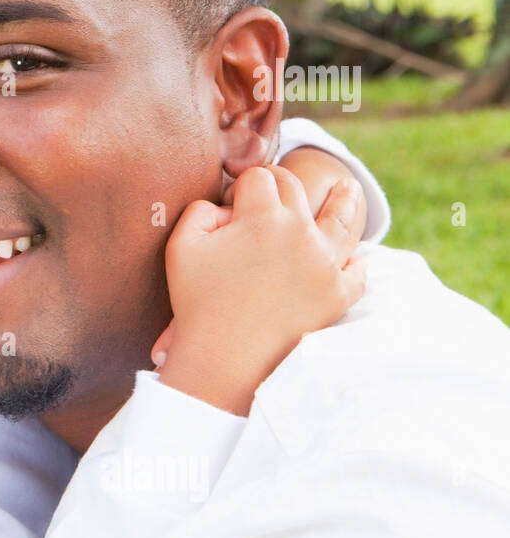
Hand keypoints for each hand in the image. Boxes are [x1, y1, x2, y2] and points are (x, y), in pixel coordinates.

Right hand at [155, 165, 366, 415]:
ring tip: (349, 189)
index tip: (233, 201)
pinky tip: (355, 255)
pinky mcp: (338, 295)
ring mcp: (325, 264)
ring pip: (341, 220)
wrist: (226, 359)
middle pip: (297, 190)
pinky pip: (356, 271)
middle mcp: (301, 232)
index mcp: (263, 216)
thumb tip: (226, 206)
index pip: (259, 177)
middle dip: (282, 185)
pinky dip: (355, 261)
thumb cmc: (199, 302)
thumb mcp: (181, 246)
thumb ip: (201, 210)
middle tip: (272, 192)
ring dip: (344, 200)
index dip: (243, 185)